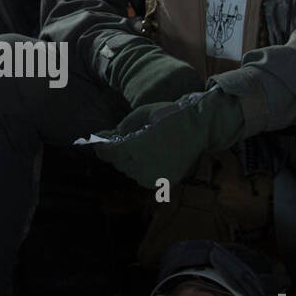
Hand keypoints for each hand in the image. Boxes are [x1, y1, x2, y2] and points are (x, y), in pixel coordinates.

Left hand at [88, 89, 242, 187]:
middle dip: (117, 152)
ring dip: (129, 161)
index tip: (97, 142)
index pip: (108, 153)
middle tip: (119, 141)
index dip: (100, 148)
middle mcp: (143, 166)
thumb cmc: (169, 115)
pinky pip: (144, 178)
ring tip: (139, 147)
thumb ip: (123, 127)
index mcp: (136, 147)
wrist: (198, 128)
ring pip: (131, 172)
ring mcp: (154, 176)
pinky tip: (150, 157)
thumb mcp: (142, 113)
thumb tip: (109, 136)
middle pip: (119, 163)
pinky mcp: (164, 182)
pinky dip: (142, 169)